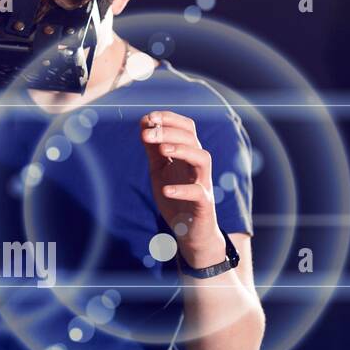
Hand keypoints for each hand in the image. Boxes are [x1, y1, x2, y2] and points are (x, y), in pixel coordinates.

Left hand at [139, 111, 224, 267]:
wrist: (189, 231)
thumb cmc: (175, 197)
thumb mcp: (159, 170)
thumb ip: (153, 149)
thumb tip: (145, 123)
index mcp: (187, 156)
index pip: (187, 129)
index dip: (170, 119)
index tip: (149, 117)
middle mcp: (197, 166)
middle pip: (192, 140)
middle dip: (169, 132)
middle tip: (147, 133)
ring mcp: (203, 184)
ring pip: (203, 159)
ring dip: (182, 150)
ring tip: (162, 149)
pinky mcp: (204, 205)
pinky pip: (199, 193)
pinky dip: (183, 189)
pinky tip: (167, 189)